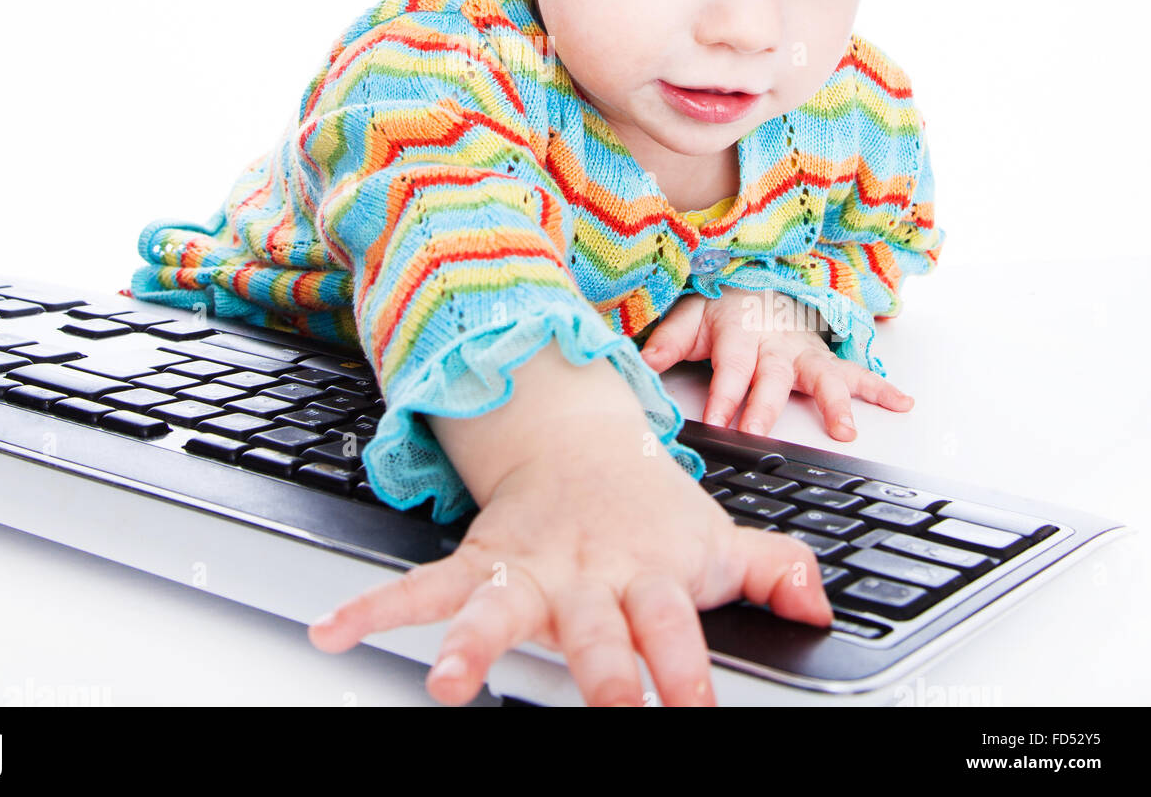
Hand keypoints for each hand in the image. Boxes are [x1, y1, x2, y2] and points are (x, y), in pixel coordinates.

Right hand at [308, 419, 830, 705]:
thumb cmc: (653, 508)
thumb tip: (820, 604)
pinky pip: (424, 586)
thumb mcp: (718, 533)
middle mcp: (588, 574)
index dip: (685, 673)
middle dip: (597, 672)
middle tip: (603, 708)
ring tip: (446, 680)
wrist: (580, 442)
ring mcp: (530, 569)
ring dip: (471, 642)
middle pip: (594, 627)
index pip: (674, 629)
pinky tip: (336, 626)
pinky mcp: (481, 563)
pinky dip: (377, 604)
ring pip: (498, 605)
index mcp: (652, 571)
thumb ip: (775, 567)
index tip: (693, 714)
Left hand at [640, 289, 913, 439]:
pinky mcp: (825, 359)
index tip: (716, 419)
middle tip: (761, 431)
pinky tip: (902, 402)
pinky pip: (857, 372)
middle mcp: (776, 344)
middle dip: (766, 405)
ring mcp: (804, 352)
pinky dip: (881, 387)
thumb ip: (669, 338)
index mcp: (739, 334)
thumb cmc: (723, 306)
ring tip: (845, 429)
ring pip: (821, 375)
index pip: (730, 367)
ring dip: (834, 401)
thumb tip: (644, 360)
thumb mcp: (690, 315)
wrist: (760, 280)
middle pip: (772, 377)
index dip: (723, 393)